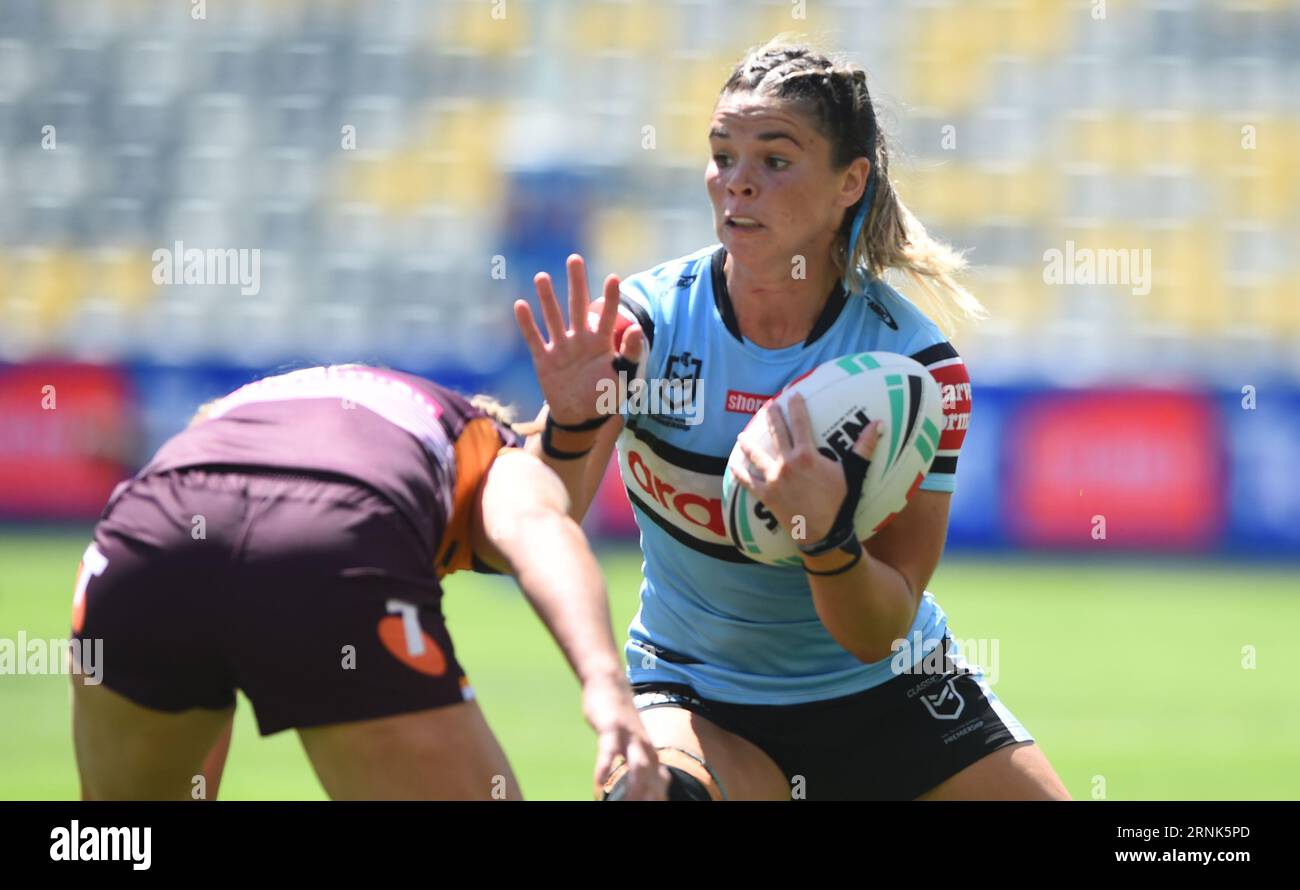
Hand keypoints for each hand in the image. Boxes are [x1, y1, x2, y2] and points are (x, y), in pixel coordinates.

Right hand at [514, 254, 644, 425]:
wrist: (581, 417)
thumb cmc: (605, 396)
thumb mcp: (623, 378)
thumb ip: (629, 354)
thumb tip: (636, 329)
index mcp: (601, 342)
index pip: (607, 315)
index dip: (610, 298)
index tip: (613, 278)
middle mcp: (580, 339)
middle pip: (577, 306)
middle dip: (576, 283)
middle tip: (574, 259)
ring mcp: (561, 348)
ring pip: (553, 318)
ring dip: (548, 299)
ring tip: (542, 277)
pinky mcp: (544, 359)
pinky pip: (534, 339)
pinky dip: (527, 324)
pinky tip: (520, 305)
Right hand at [582, 674, 667, 800]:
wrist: (610, 682)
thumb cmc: (620, 718)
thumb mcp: (633, 743)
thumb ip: (638, 765)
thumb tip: (641, 790)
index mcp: (651, 754)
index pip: (660, 785)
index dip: (657, 799)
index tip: (653, 809)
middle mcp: (645, 747)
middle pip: (652, 780)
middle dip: (649, 799)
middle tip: (641, 813)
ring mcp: (630, 737)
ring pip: (637, 767)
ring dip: (635, 788)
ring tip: (625, 804)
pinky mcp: (612, 727)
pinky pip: (609, 750)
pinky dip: (605, 766)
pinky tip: (598, 781)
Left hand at [730, 394, 882, 544]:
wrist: (823, 532)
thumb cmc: (839, 502)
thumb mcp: (853, 473)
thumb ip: (864, 448)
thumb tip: (879, 424)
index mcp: (807, 455)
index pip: (800, 423)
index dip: (796, 406)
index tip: (792, 395)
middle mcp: (787, 463)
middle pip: (776, 433)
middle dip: (771, 416)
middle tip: (767, 406)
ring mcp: (773, 478)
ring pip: (756, 455)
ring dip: (748, 443)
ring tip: (742, 435)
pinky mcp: (765, 495)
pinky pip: (748, 481)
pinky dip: (739, 473)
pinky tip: (733, 466)